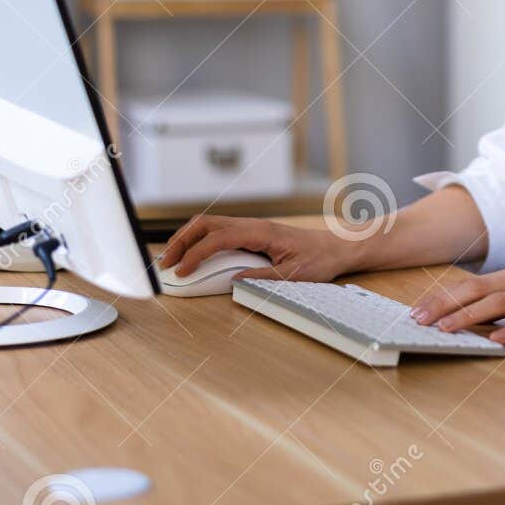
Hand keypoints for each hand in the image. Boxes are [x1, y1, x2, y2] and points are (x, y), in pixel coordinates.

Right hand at [159, 215, 355, 282]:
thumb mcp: (293, 276)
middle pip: (206, 223)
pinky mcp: (252, 233)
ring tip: (173, 260)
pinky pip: (219, 231)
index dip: (196, 254)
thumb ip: (262, 278)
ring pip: (209, 225)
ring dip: (188, 239)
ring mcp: (251, 227)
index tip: (182, 270)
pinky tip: (193, 255)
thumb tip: (234, 281)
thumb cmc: (320, 259)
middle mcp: (253, 225)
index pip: (218, 238)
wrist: (337, 247)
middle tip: (166, 264)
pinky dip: (200, 240)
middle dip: (182, 241)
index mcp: (261, 232)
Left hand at [409, 268, 504, 344]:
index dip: (440, 296)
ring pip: (498, 304)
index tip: (415, 309)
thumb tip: (466, 317)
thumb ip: (502, 303)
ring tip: (444, 329)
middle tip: (417, 319)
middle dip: (443, 304)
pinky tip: (496, 340)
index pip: (468, 284)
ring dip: (468, 316)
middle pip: (476, 289)